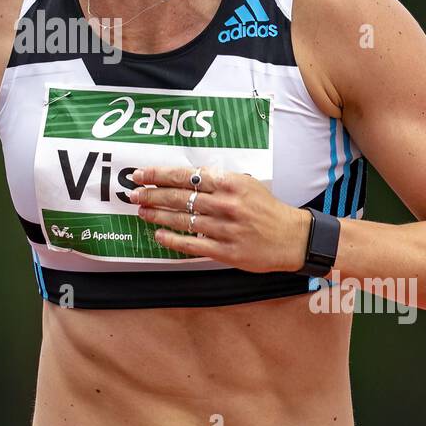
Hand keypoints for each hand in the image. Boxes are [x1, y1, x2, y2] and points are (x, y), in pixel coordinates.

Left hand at [128, 165, 312, 272]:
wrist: (292, 238)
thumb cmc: (267, 209)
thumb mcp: (246, 184)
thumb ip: (218, 180)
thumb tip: (186, 177)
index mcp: (230, 183)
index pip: (186, 176)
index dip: (159, 175)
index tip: (141, 174)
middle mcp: (225, 204)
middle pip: (179, 197)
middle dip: (152, 195)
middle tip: (134, 194)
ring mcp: (224, 229)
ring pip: (182, 220)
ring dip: (157, 216)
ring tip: (142, 212)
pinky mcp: (225, 251)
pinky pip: (192, 244)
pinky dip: (172, 240)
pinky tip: (158, 235)